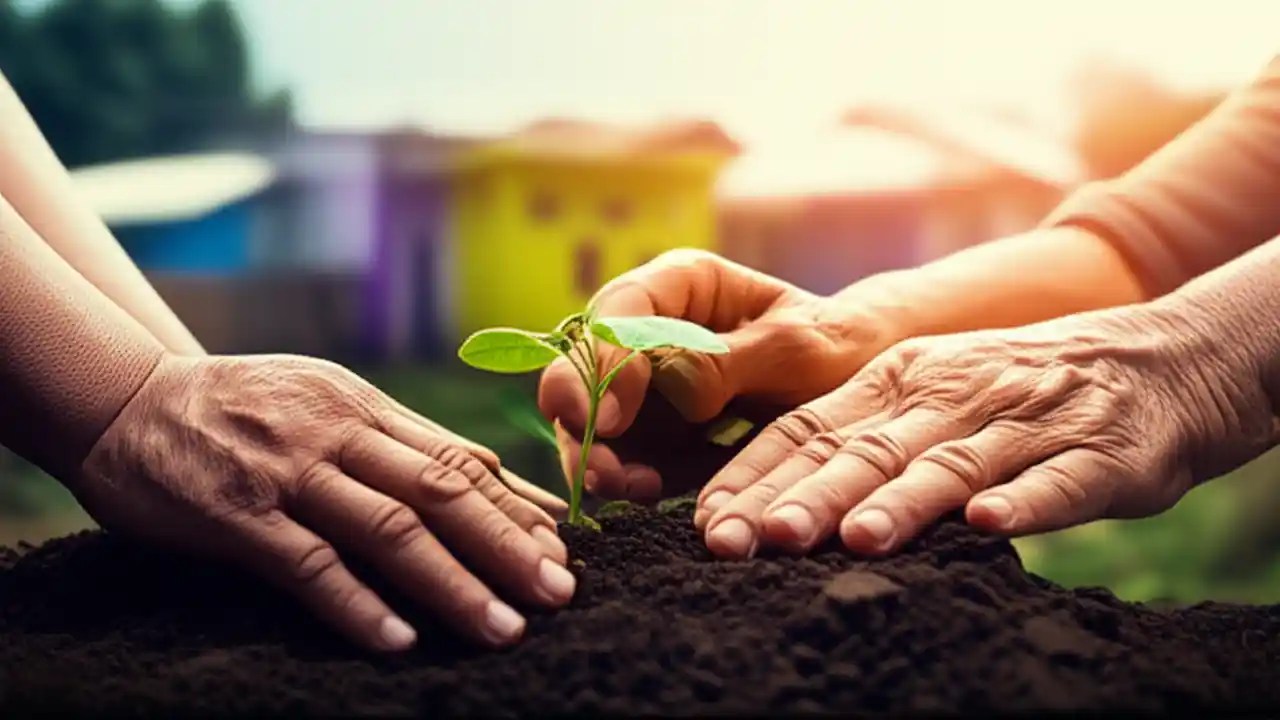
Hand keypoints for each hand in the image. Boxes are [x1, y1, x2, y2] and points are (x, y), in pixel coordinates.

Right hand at [69, 353, 574, 651]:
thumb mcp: (331, 404)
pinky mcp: (236, 514)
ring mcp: (289, 473)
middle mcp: (338, 434)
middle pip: (441, 492)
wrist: (127, 398)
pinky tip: (398, 641)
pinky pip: (306, 563)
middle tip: (558, 593)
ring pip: (388, 529)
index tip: (564, 550)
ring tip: (501, 627)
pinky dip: (356, 604)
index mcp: (367, 408)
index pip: (458, 460)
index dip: (516, 507)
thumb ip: (407, 443)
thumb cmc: (247, 410)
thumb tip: (495, 478)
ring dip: (451, 582)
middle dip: (507, 545)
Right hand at [538, 249, 906, 500]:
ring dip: (597, 455)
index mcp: (680, 285)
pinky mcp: (653, 432)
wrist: (859, 386)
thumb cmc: (835, 345)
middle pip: (583, 365)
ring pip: (590, 418)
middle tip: (600, 462)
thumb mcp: (799, 345)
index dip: (603, 361)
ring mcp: (645, 384)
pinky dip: (625, 476)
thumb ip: (732, 359)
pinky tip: (646, 492)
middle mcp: (649, 329)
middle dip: (583, 416)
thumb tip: (672, 384)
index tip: (613, 414)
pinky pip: (620, 454)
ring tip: (630, 485)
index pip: (619, 311)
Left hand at [694, 305, 1277, 558]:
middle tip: (759, 539)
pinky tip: (989, 528)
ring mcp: (1024, 422)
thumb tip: (762, 492)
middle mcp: (952, 394)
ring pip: (951, 465)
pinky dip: (1023, 505)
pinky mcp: (1096, 454)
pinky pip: (1055, 483)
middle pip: (868, 450)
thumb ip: (857, 432)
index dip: (758, 474)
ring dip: (902, 503)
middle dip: (809, 496)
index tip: (709, 522)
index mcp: (899, 378)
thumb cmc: (1012, 389)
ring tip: (856, 537)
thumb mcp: (925, 390)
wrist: (1152, 359)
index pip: (811, 426)